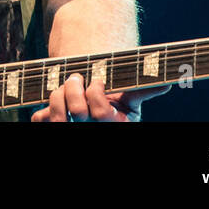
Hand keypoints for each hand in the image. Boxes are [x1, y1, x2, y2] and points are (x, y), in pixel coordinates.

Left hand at [30, 73, 169, 121]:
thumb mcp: (129, 99)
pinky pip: (40, 119)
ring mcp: (70, 131)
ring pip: (57, 116)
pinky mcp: (52, 127)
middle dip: (74, 88)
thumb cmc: (113, 103)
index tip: (96, 80)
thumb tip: (168, 83)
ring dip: (58, 94)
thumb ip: (143, 89)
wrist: (92, 111)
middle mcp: (91, 131)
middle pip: (77, 111)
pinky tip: (52, 102)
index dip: (96, 93)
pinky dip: (43, 108)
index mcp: (114, 125)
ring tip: (64, 85)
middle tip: (76, 77)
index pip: (100, 112)